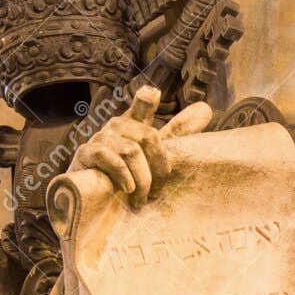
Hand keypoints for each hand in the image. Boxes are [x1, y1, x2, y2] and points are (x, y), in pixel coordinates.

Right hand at [70, 84, 212, 207]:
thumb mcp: (152, 155)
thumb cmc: (124, 176)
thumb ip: (176, 134)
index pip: (143, 107)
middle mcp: (117, 127)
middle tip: (156, 193)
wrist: (88, 198)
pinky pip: (111, 159)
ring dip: (142, 180)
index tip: (154, 95)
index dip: (147, 102)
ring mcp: (101, 138)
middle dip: (159, 169)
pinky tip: (127, 189)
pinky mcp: (87, 153)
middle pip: (148, 137)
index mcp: (134, 126)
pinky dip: (123, 176)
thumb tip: (207, 109)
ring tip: (140, 199)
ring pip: (132, 152)